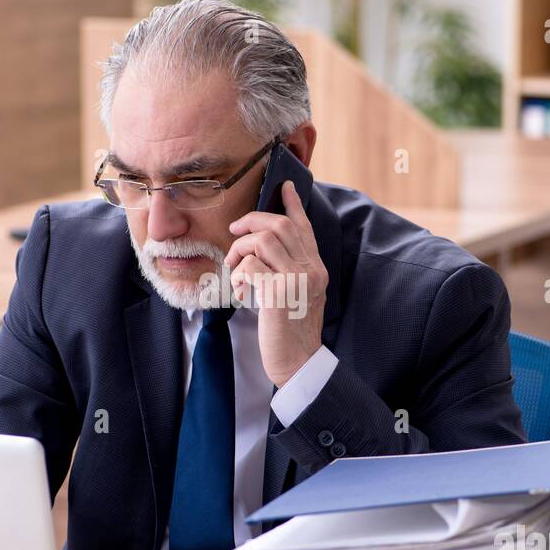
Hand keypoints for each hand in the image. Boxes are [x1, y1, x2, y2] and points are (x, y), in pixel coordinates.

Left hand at [224, 180, 327, 387]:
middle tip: (234, 234)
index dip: (293, 204)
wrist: (298, 362)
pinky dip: (238, 275)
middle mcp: (311, 269)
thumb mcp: (296, 295)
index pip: (304, 227)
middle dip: (250, 222)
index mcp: (315, 268)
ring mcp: (297, 280)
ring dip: (239, 251)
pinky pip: (250, 266)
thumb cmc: (290, 331)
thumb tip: (259, 251)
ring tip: (234, 270)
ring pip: (262, 240)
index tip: (284, 186)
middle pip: (279, 225)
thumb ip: (287, 271)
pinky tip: (239, 292)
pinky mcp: (280, 293)